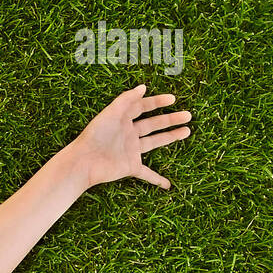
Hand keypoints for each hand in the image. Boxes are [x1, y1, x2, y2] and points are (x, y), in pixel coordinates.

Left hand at [72, 84, 191, 189]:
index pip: (142, 108)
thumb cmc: (95, 135)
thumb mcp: (111, 113)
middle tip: (188, 115)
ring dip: (170, 137)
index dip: (157, 102)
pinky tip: (168, 185)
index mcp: (122, 120)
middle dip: (170, 119)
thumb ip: (126, 99)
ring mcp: (130, 151)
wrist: (84, 162)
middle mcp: (128, 134)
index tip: (173, 99)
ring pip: (154, 142)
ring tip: (187, 131)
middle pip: (153, 124)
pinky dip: (157, 180)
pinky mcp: (130, 166)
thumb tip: (143, 87)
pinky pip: (147, 174)